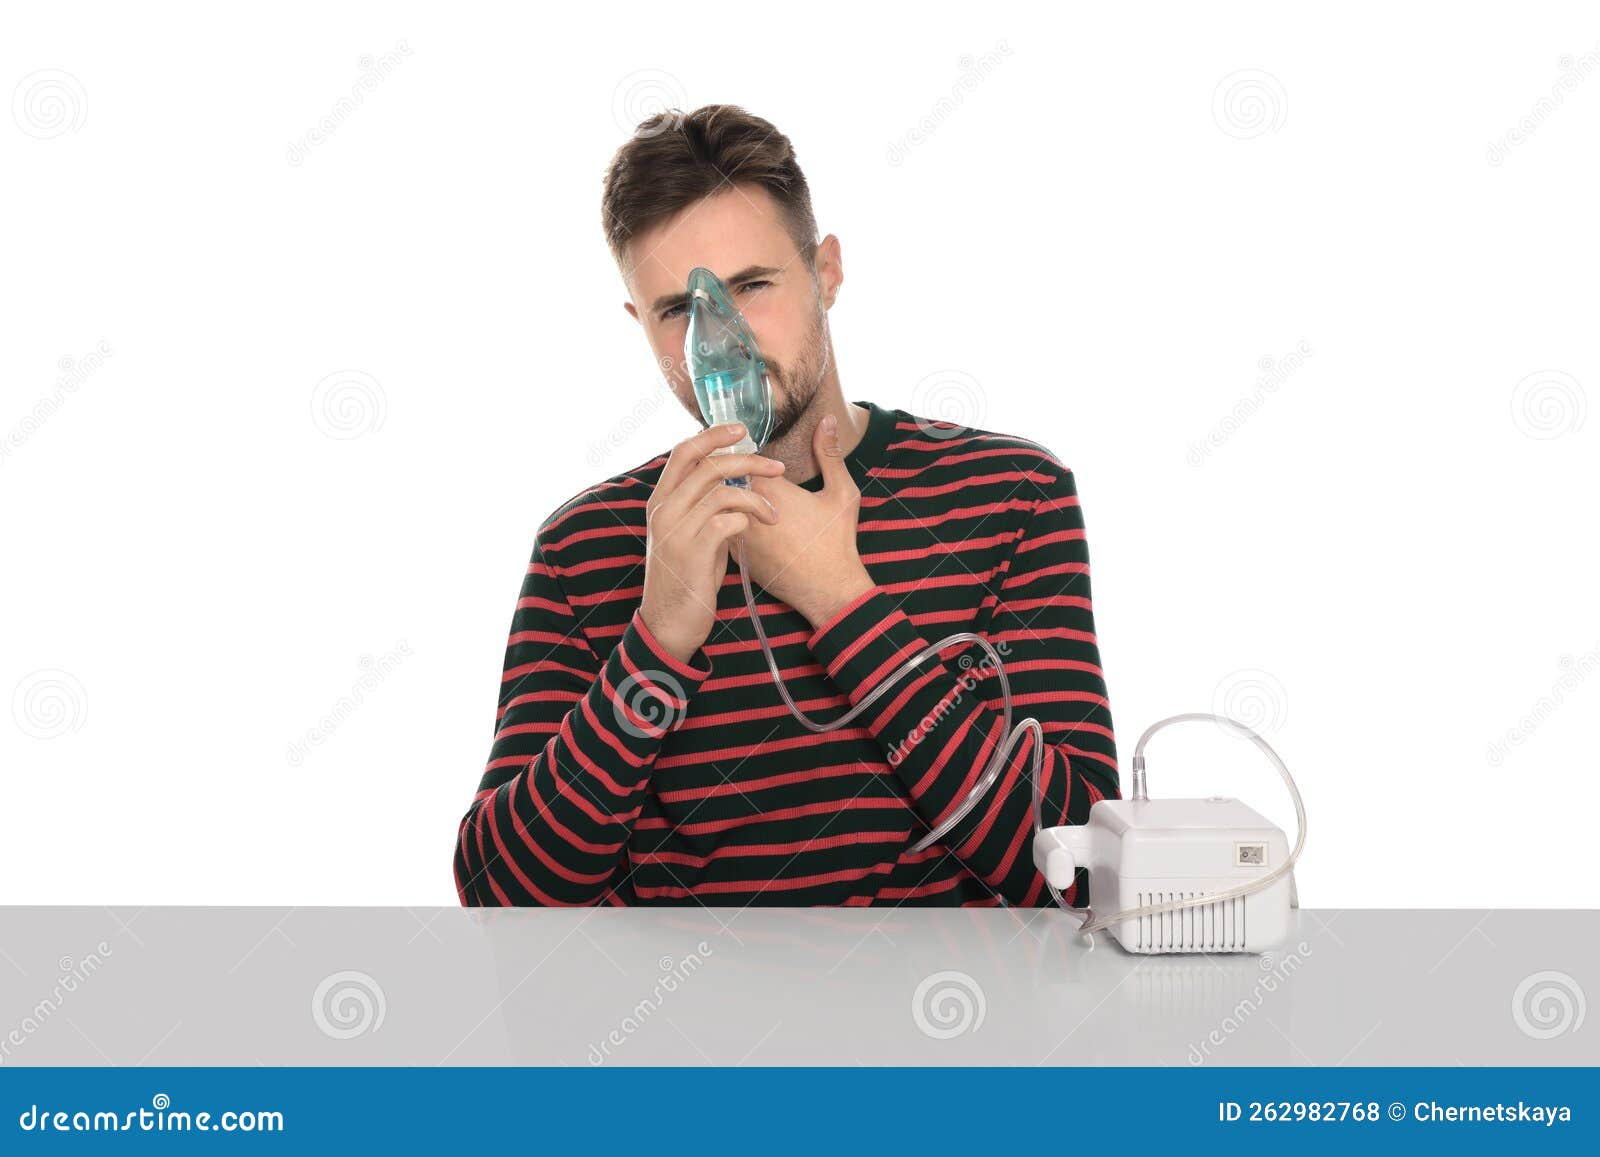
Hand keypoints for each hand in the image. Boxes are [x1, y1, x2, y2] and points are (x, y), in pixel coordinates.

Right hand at [638, 423, 785, 662]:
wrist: (669, 625)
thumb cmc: (687, 580)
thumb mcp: (690, 537)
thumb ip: (704, 509)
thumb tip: (732, 485)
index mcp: (661, 501)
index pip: (683, 451)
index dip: (713, 435)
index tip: (742, 429)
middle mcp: (663, 510)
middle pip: (706, 464)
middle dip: (747, 459)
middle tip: (777, 466)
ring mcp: (675, 530)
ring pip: (720, 490)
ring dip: (756, 496)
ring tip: (774, 512)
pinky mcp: (691, 552)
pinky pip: (726, 521)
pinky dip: (747, 519)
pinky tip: (757, 530)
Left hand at [738, 414, 874, 628]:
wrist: (828, 592)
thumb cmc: (837, 543)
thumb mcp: (842, 494)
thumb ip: (829, 454)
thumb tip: (827, 420)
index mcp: (769, 490)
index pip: (739, 458)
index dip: (742, 452)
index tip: (749, 448)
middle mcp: (745, 511)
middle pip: (724, 480)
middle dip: (729, 472)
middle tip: (738, 465)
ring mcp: (737, 535)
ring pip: (720, 506)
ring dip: (726, 498)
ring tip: (737, 492)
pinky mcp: (735, 555)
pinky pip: (722, 529)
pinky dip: (728, 520)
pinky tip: (739, 519)